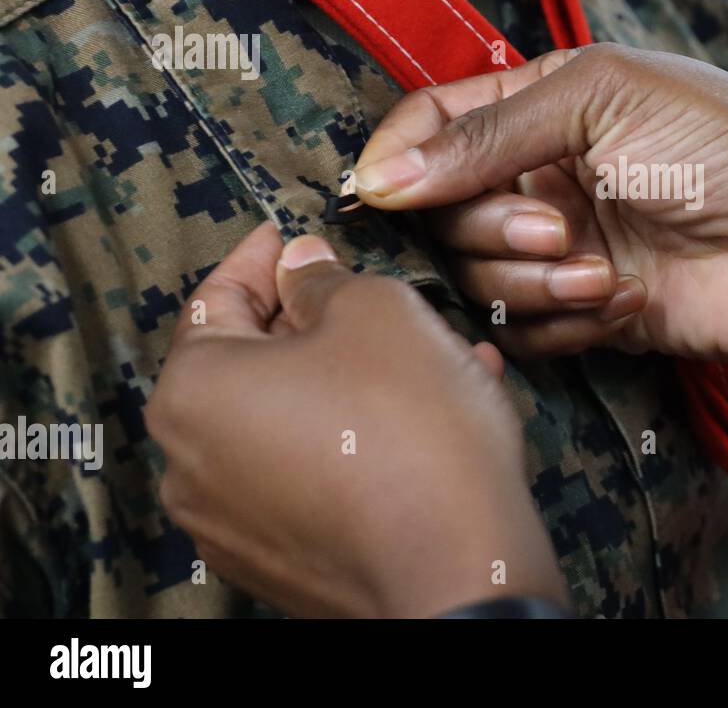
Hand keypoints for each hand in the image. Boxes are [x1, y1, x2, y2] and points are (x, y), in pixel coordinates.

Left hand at [145, 223, 566, 617]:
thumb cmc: (411, 432)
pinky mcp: (284, 563)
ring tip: (428, 358)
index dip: (265, 257)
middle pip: (254, 365)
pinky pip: (315, 476)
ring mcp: (235, 524)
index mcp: (193, 391)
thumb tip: (302, 267)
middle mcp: (192, 465)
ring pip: (295, 421)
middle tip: (370, 296)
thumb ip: (326, 278)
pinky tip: (427, 418)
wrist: (458, 567)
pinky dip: (359, 440)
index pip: (220, 297)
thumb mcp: (377, 311)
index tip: (293, 236)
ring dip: (353, 382)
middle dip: (319, 324)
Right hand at [352, 44, 727, 367]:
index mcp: (543, 104)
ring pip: (477, 278)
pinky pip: (525, 332)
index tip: (378, 191)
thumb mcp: (605, 99)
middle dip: (491, 229)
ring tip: (603, 272)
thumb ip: (490, 132)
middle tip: (558, 230)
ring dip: (533, 282)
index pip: (432, 122)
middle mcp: (542, 176)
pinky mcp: (587, 312)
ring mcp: (563, 246)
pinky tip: (626, 301)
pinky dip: (564, 322)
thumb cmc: (727, 148)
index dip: (399, 156)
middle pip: (444, 212)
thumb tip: (383, 173)